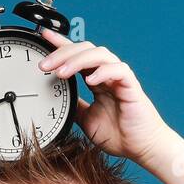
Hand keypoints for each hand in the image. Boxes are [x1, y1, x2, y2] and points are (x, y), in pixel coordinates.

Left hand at [37, 28, 174, 163]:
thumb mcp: (85, 118)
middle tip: (44, 65)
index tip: (43, 37)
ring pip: (100, 55)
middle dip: (63, 53)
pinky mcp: (132, 86)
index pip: (77, 55)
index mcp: (96, 79)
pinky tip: (90, 80)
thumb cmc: (118, 133)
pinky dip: (103, 72)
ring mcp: (120, 78)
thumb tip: (53, 99)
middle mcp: (107, 74)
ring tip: (61, 72)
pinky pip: (119, 70)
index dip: (61, 44)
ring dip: (78, 60)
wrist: (140, 147)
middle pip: (85, 49)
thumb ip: (73, 105)